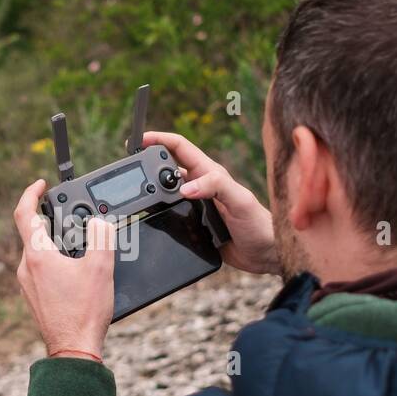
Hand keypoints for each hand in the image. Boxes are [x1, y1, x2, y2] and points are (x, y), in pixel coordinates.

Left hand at [14, 179, 115, 359]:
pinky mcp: (35, 297)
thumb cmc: (84, 313)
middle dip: (55, 222)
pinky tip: (77, 273)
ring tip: (83, 248)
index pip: (25, 213)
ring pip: (39, 252)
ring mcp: (28, 285)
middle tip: (76, 220)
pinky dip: (57, 262)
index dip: (32, 194)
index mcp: (37, 256)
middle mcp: (27, 269)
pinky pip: (42, 270)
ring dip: (58, 244)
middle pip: (34, 233)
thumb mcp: (101, 268)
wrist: (73, 349)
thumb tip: (98, 222)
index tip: (42, 185)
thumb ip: (101, 236)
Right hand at [142, 132, 280, 275]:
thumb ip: (216, 187)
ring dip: (151, 189)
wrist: (266, 255)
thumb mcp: (240, 201)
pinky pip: (170, 215)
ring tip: (134, 192)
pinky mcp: (193, 225)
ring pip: (165, 192)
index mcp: (210, 174)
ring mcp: (196, 206)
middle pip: (168, 167)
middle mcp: (201, 187)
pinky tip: (148, 219)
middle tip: (130, 165)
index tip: (139, 140)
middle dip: (149, 161)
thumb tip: (184, 187)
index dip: (159, 140)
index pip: (180, 148)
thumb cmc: (260, 225)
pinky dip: (157, 214)